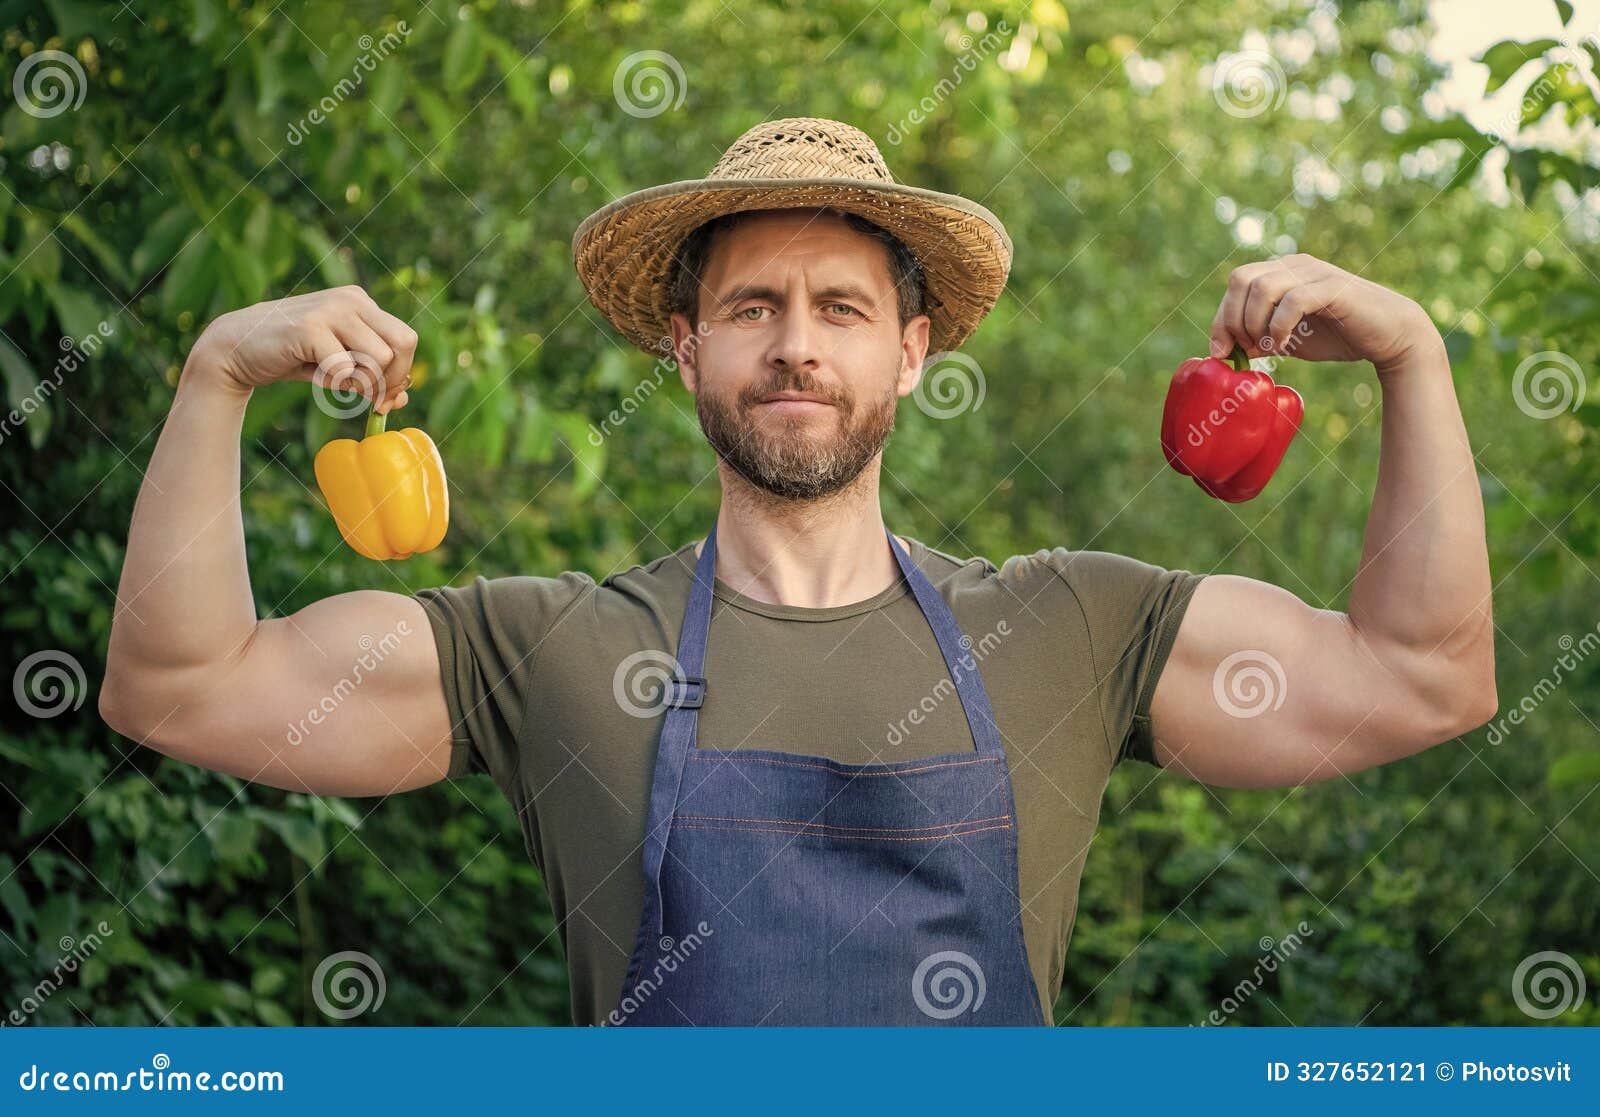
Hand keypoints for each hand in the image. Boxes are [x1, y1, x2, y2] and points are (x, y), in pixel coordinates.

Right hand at [189, 286, 417, 412]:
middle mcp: (352, 299)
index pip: (407, 339)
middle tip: (365, 396)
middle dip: (389, 380)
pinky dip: (332, 383)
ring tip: (329, 378)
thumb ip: (370, 378)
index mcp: (361, 303)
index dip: (401, 373)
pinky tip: (311, 372)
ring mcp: (331, 309)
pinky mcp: (310, 327)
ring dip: (359, 383)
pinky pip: (345, 369)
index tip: (383, 398)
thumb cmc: (292, 358)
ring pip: (378, 359)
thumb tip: (403, 400)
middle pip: (403, 345)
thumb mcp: (339, 368)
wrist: (236, 348)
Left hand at [1208, 253, 1441, 371]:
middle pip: (1241, 279)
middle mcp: (1295, 265)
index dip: (1221, 318)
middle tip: (1247, 349)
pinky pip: (1292, 301)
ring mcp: (1315, 272)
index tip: (1221, 352)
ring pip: (1262, 287)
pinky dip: (1280, 326)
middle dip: (1233, 319)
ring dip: (1255, 323)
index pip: (1236, 283)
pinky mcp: (1333, 288)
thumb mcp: (1289, 339)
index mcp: (1282, 272)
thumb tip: (1226, 349)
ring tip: (1269, 347)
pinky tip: (1286, 345)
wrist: (1390, 337)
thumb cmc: (1339, 336)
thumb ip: (1260, 338)